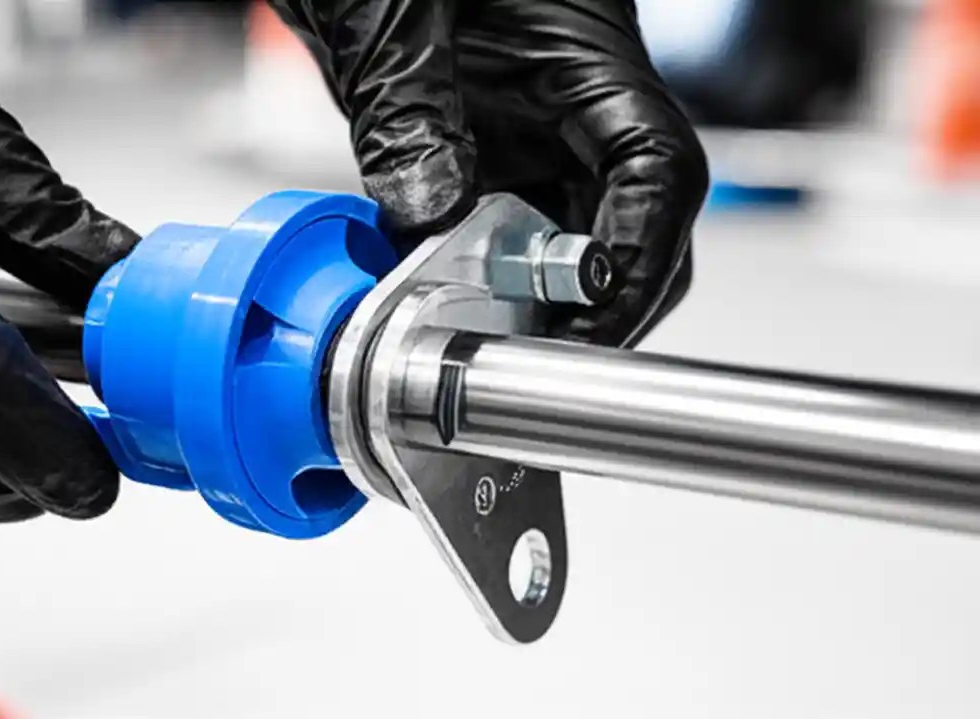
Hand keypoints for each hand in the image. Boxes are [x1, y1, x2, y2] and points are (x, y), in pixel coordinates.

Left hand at [271, 0, 708, 345]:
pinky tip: (436, 296)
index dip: (640, 258)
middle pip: (629, 219)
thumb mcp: (392, 16)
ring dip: (529, 294)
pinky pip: (496, 225)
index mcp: (583, 50)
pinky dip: (474, 271)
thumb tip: (427, 217)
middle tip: (533, 355)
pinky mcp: (475, 144)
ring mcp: (527, 125)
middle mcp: (570, 97)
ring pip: (562, 233)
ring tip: (479, 338)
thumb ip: (409, 112)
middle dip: (592, 298)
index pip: (656, 167)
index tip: (592, 321)